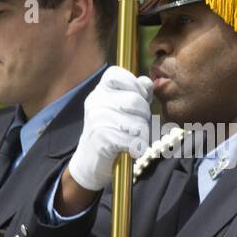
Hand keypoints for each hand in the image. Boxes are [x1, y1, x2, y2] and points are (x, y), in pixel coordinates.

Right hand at [67, 67, 152, 191]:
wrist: (89, 163)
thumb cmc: (112, 133)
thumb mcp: (122, 109)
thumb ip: (137, 93)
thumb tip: (147, 82)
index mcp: (100, 91)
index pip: (117, 74)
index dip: (134, 85)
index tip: (139, 98)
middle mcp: (96, 101)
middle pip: (135, 101)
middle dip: (144, 116)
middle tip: (138, 126)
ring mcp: (97, 119)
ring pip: (138, 123)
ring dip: (143, 135)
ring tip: (133, 139)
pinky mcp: (102, 139)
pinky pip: (134, 140)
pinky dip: (138, 148)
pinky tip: (130, 150)